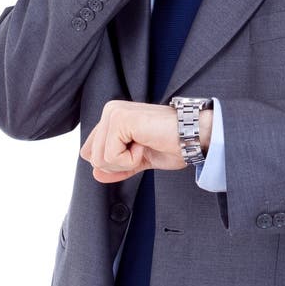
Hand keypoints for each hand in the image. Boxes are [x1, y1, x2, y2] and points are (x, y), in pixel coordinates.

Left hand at [80, 100, 212, 182]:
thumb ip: (117, 166)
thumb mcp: (139, 159)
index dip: (113, 164)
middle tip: (144, 148)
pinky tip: (146, 144)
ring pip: (100, 159)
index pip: (90, 151)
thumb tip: (95, 175)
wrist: (194, 136)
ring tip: (146, 145)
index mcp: (113, 117)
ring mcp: (114, 113)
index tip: (139, 152)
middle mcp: (110, 110)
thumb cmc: (173, 144)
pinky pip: (111, 156)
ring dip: (126, 162)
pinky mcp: (120, 119)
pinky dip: (131, 160)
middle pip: (92, 158)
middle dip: (119, 165)